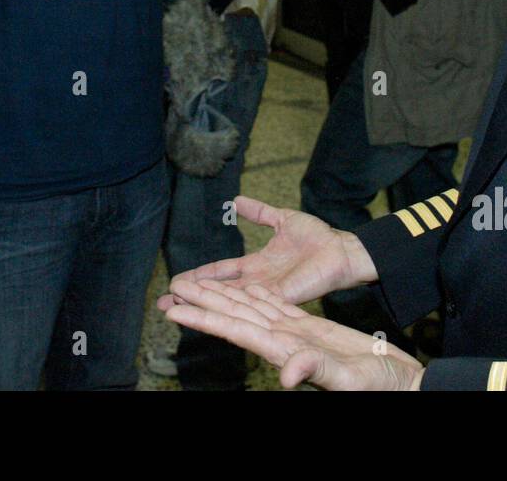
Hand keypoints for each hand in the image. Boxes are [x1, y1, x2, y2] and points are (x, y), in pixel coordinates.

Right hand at [157, 195, 375, 309]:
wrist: (341, 250)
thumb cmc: (317, 238)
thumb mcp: (282, 219)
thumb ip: (259, 213)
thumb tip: (237, 200)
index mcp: (256, 264)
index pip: (221, 272)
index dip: (199, 275)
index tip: (176, 279)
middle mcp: (257, 282)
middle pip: (218, 291)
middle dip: (191, 295)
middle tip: (164, 300)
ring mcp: (268, 292)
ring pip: (230, 299)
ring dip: (204, 301)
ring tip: (178, 305)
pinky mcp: (281, 296)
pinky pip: (253, 302)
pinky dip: (231, 304)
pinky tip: (210, 306)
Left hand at [165, 278, 423, 389]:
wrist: (401, 383)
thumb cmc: (379, 385)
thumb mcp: (348, 379)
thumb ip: (316, 371)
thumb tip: (287, 374)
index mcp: (285, 350)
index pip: (236, 330)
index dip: (205, 318)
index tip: (175, 309)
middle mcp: (283, 341)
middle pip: (235, 314)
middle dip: (204, 300)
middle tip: (173, 286)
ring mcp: (296, 334)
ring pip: (251, 306)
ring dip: (225, 293)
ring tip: (198, 281)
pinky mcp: (312, 328)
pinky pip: (276, 305)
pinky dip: (258, 293)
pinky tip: (246, 285)